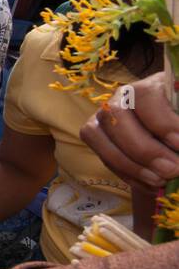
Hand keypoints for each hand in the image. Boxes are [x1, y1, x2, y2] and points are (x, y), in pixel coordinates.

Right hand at [81, 72, 178, 190]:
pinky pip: (101, 155)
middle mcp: (123, 95)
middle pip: (116, 115)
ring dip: (130, 164)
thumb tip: (178, 145)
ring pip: (99, 135)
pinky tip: (150, 185)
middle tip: (172, 171)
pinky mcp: (98, 137)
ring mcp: (106, 116)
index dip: (161, 121)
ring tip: (159, 181)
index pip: (145, 95)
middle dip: (144, 149)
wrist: (172, 139)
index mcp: (153, 84)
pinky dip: (126, 174)